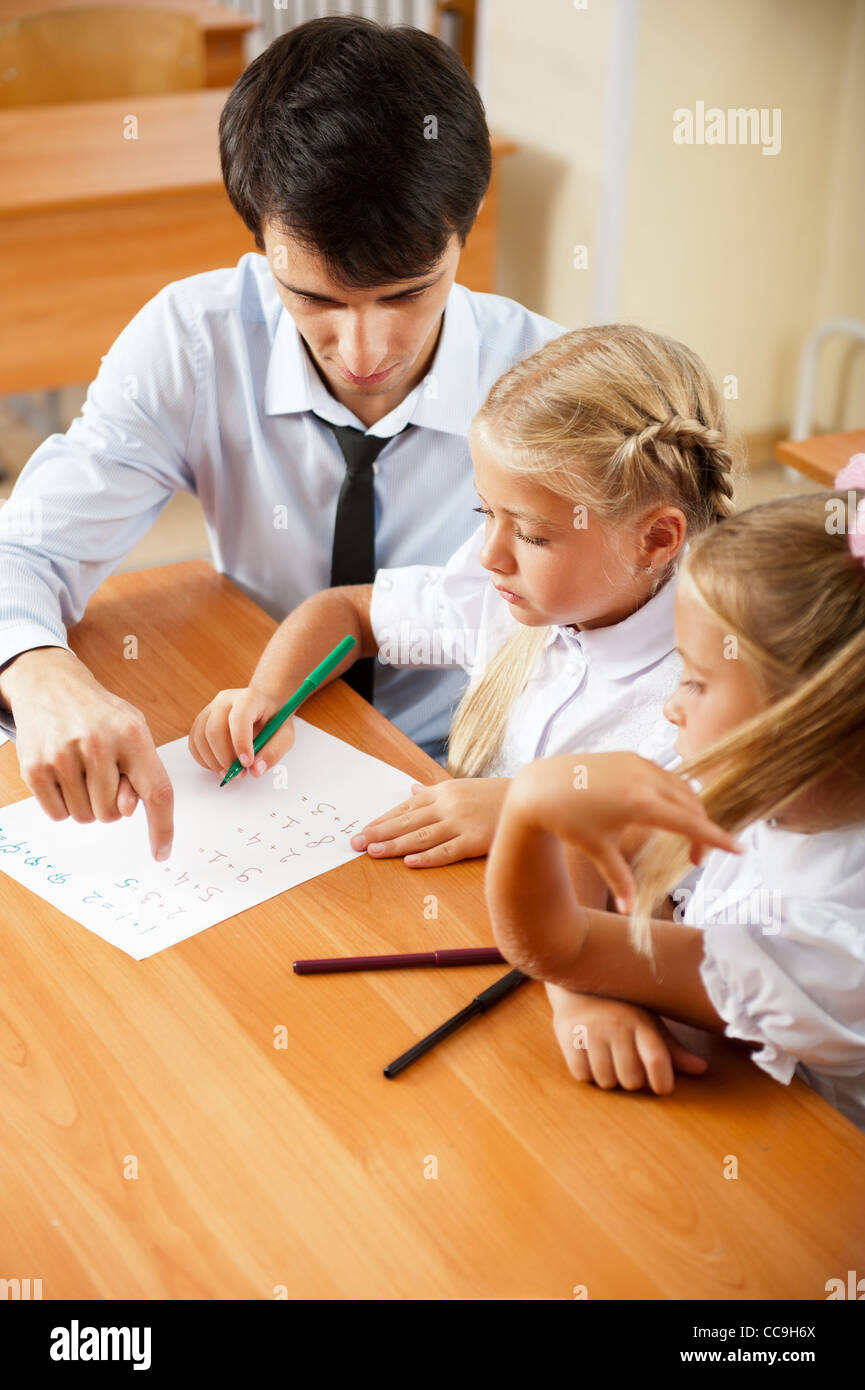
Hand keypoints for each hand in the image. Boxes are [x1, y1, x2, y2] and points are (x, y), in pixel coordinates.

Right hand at [0, 646, 173, 861]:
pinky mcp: (35, 767)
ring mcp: (63, 756)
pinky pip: (58, 814)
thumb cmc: (99, 714)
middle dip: (111, 804)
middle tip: (102, 774)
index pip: (156, 791)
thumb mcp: (132, 731)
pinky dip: (63, 804)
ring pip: (85, 817)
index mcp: (132, 734)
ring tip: (82, 770)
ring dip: (86, 804)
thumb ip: (140, 771)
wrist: (50, 686)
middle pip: (113, 814)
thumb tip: (128, 811)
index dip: (162, 827)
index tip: (162, 853)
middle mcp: (98, 743)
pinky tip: (63, 775)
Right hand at [187, 685, 290, 779]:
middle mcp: (225, 700)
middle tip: (239, 774)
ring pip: (201, 738)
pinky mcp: (201, 722)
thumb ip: (273, 752)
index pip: (239, 718)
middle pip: (214, 729)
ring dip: (214, 762)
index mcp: (248, 698)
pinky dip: (204, 760)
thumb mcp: (284, 736)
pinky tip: (219, 766)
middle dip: (225, 757)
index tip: (247, 763)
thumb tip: (256, 770)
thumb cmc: (272, 722)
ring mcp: (209, 709)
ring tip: (230, 773)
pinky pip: (194, 743)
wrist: (262, 709)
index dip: (241, 743)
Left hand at [350, 777, 510, 867]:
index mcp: (443, 792)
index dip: (382, 820)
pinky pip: (447, 851)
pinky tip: (410, 863)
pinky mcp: (476, 840)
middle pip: (407, 821)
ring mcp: (461, 823)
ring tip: (372, 853)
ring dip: (394, 845)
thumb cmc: (494, 795)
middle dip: (378, 833)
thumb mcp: (463, 787)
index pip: (405, 807)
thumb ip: (435, 790)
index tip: (362, 830)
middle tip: (355, 843)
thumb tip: (412, 788)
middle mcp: (448, 805)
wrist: (531, 796)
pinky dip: (428, 857)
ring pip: (421, 836)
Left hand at [510, 752, 741, 912]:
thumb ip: (620, 880)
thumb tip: (630, 912)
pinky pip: (666, 775)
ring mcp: (640, 764)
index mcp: (641, 803)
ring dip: (690, 810)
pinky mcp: (632, 757)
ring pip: (682, 787)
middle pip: (692, 805)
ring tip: (683, 838)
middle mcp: (646, 778)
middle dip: (702, 831)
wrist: (541, 786)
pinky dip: (675, 793)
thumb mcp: (597, 851)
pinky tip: (666, 811)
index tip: (738, 850)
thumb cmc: (568, 820)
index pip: (691, 823)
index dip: (717, 838)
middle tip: (695, 860)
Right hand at [546, 983, 707, 1093]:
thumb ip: (672, 1049)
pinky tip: (588, 1058)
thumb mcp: (649, 1022)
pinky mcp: (568, 1036)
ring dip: (607, 1078)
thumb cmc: (621, 1009)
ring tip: (606, 1060)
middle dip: (631, 1080)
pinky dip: (587, 1074)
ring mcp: (591, 1031)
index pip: (657, 1059)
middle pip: (631, 1079)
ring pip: (606, 1081)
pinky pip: (582, 1075)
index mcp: (642, 1022)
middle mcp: (617, 1026)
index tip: (661, 1088)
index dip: (662, 1081)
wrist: (577, 983)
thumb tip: (702, 1069)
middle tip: (626, 1066)